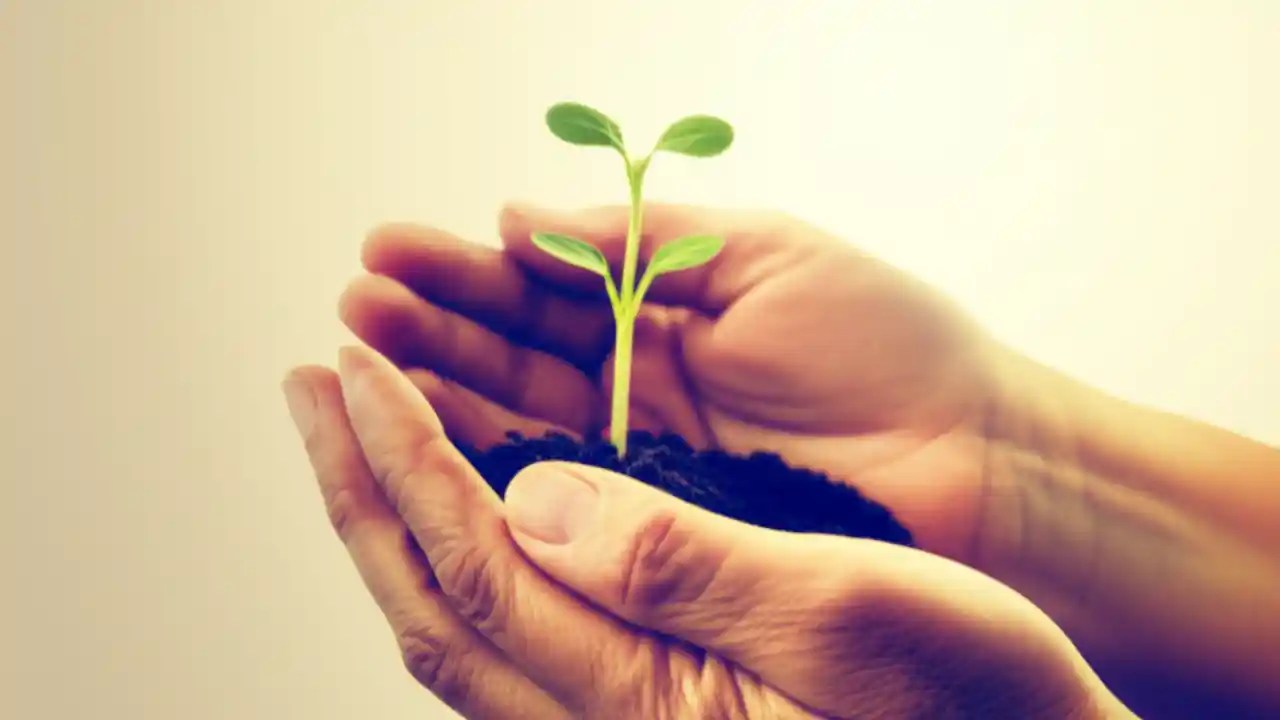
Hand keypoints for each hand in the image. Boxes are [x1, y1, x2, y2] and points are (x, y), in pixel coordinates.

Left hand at [282, 346, 1131, 718]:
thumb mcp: (840, 611)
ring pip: (466, 618)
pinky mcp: (654, 703)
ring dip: (400, 514)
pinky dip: (463, 551)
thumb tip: (532, 501)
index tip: (360, 370)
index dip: (407, 463)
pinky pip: (515, 626)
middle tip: (317, 384)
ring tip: (365, 423)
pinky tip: (464, 502)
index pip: (481, 569)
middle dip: (364, 488)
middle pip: (438, 602)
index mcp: (651, 701)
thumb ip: (682, 563)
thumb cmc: (967, 697)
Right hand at [340, 204, 998, 558]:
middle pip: (509, 357)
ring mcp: (643, 462)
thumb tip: (516, 218)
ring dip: (438, 396)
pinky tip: (428, 448)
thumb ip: (638, 242)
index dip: (460, 273)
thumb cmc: (891, 345)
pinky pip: (562, 498)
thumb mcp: (762, 254)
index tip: (383, 255)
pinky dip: (494, 473)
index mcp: (661, 310)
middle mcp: (636, 387)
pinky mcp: (659, 527)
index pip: (537, 288)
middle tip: (353, 308)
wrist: (983, 464)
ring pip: (518, 427)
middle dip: (428, 330)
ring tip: (360, 364)